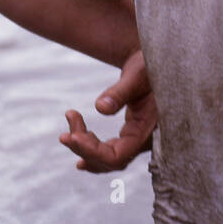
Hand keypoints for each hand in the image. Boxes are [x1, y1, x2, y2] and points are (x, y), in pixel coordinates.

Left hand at [60, 49, 157, 172]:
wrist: (156, 63)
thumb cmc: (150, 65)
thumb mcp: (136, 74)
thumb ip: (120, 92)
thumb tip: (100, 108)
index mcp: (148, 128)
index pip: (117, 156)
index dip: (93, 152)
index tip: (73, 136)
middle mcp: (145, 139)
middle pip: (110, 161)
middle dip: (84, 149)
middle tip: (66, 130)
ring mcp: (139, 139)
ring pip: (109, 158)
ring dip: (85, 149)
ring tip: (66, 134)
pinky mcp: (133, 134)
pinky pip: (112, 152)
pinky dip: (93, 151)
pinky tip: (78, 145)